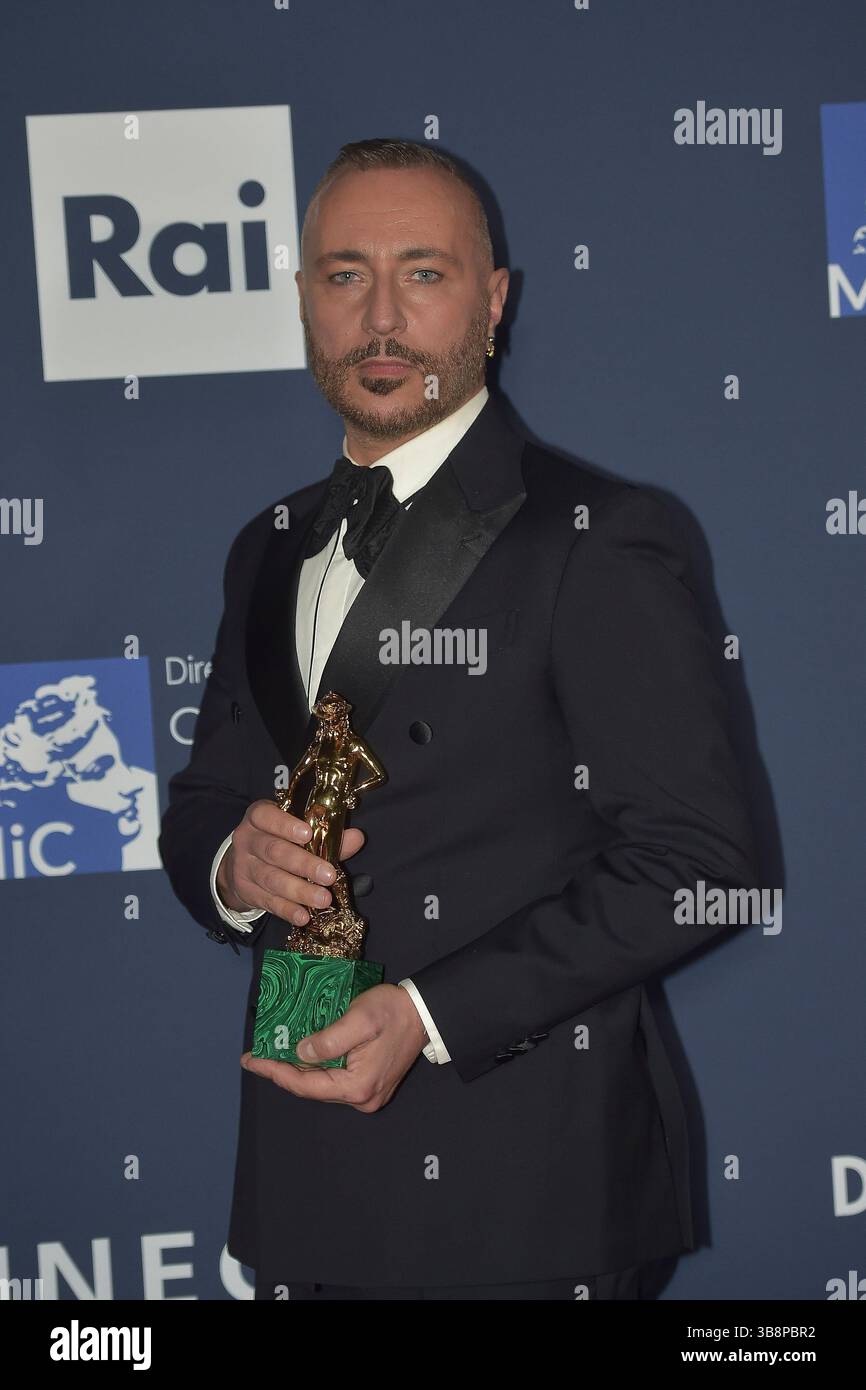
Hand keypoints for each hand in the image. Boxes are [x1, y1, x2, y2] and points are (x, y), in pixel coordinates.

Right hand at [217, 798, 363, 927]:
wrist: (238, 866)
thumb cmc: (277, 841)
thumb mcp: (295, 831)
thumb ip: (326, 835)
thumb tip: (357, 837)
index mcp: (259, 818)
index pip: (266, 816)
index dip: (285, 824)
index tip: (308, 833)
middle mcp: (248, 840)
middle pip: (274, 851)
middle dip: (303, 864)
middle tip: (328, 875)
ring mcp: (244, 867)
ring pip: (272, 879)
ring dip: (300, 891)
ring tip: (324, 899)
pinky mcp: (247, 892)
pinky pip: (268, 902)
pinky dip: (287, 910)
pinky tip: (304, 916)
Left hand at [240, 984, 428, 1111]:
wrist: (425, 1012)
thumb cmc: (393, 1012)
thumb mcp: (359, 1018)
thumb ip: (328, 1039)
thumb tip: (300, 1053)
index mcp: (357, 1086)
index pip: (305, 1085)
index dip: (275, 1072)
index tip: (251, 1059)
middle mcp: (361, 1098)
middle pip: (312, 1088)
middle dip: (282, 1071)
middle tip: (257, 1055)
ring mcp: (367, 1094)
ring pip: (322, 1085)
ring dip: (298, 1069)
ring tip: (274, 1053)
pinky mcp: (370, 1085)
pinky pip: (334, 1080)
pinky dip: (315, 1068)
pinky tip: (301, 1055)